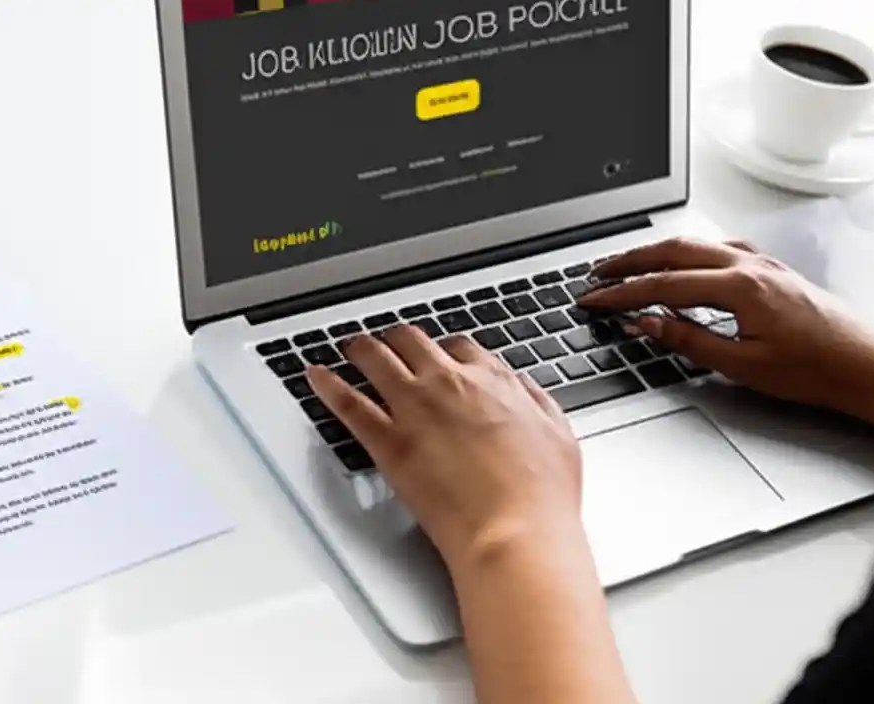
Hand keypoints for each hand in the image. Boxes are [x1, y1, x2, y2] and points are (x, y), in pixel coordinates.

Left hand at [306, 326, 582, 570]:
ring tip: (350, 347)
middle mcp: (451, 385)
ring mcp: (416, 410)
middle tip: (389, 345)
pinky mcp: (389, 443)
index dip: (444, 350)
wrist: (516, 533)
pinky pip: (348, 403)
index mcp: (493, 382)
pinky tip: (315, 376)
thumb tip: (521, 387)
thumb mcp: (559, 436)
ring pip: (377, 358)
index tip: (436, 357)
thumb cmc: (542, 497)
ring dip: (360, 348)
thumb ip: (536, 403)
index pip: (460, 348)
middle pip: (413, 342)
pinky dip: (326, 385)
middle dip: (398, 340)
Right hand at [579, 237, 873, 413]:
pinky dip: (688, 252)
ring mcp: (762, 262)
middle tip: (596, 273)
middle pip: (672, 251)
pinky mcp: (770, 269)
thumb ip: (688, 340)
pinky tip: (680, 262)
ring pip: (695, 243)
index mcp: (740, 287)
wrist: (865, 365)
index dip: (620, 293)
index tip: (592, 298)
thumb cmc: (815, 369)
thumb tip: (647, 324)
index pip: (663, 285)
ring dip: (655, 252)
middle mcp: (750, 265)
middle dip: (628, 261)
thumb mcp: (741, 364)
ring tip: (627, 265)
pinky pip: (718, 247)